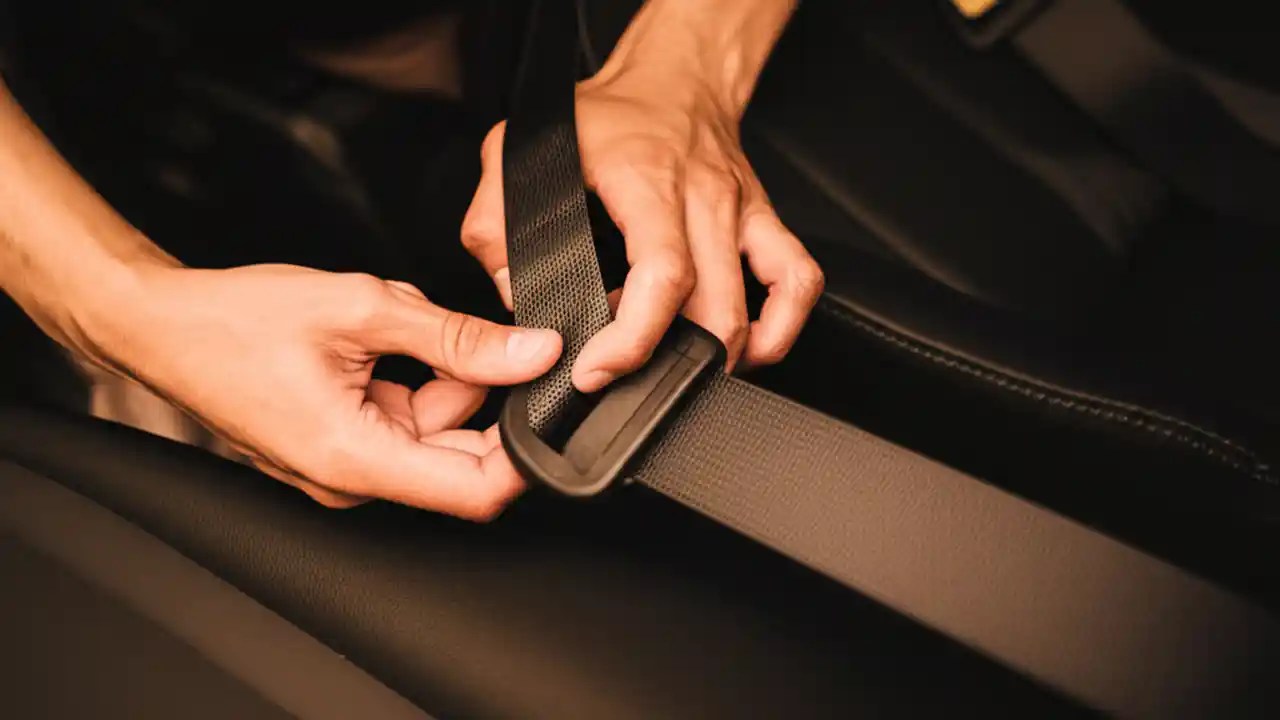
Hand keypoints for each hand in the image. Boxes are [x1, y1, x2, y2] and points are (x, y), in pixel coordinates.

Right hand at [93, 264, 560, 519]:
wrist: (165, 326)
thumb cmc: (237, 321)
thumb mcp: (361, 309)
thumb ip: (456, 336)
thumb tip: (532, 353)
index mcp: (357, 459)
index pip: (475, 494)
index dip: (524, 457)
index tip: (547, 407)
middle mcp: (354, 478)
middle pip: (461, 460)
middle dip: (481, 397)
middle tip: (472, 337)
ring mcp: (347, 466)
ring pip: (435, 432)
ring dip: (441, 376)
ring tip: (400, 328)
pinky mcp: (342, 446)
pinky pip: (404, 421)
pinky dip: (412, 378)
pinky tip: (382, 340)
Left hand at [461, 0, 821, 392]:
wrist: (674, 79)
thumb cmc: (605, 116)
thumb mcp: (521, 149)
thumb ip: (496, 221)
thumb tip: (513, 290)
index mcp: (648, 182)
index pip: (662, 276)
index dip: (633, 340)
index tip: (597, 370)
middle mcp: (704, 200)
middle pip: (715, 309)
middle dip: (672, 364)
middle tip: (628, 377)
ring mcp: (742, 213)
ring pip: (759, 308)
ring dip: (721, 357)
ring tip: (679, 370)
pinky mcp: (765, 222)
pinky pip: (799, 283)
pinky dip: (780, 330)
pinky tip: (747, 347)